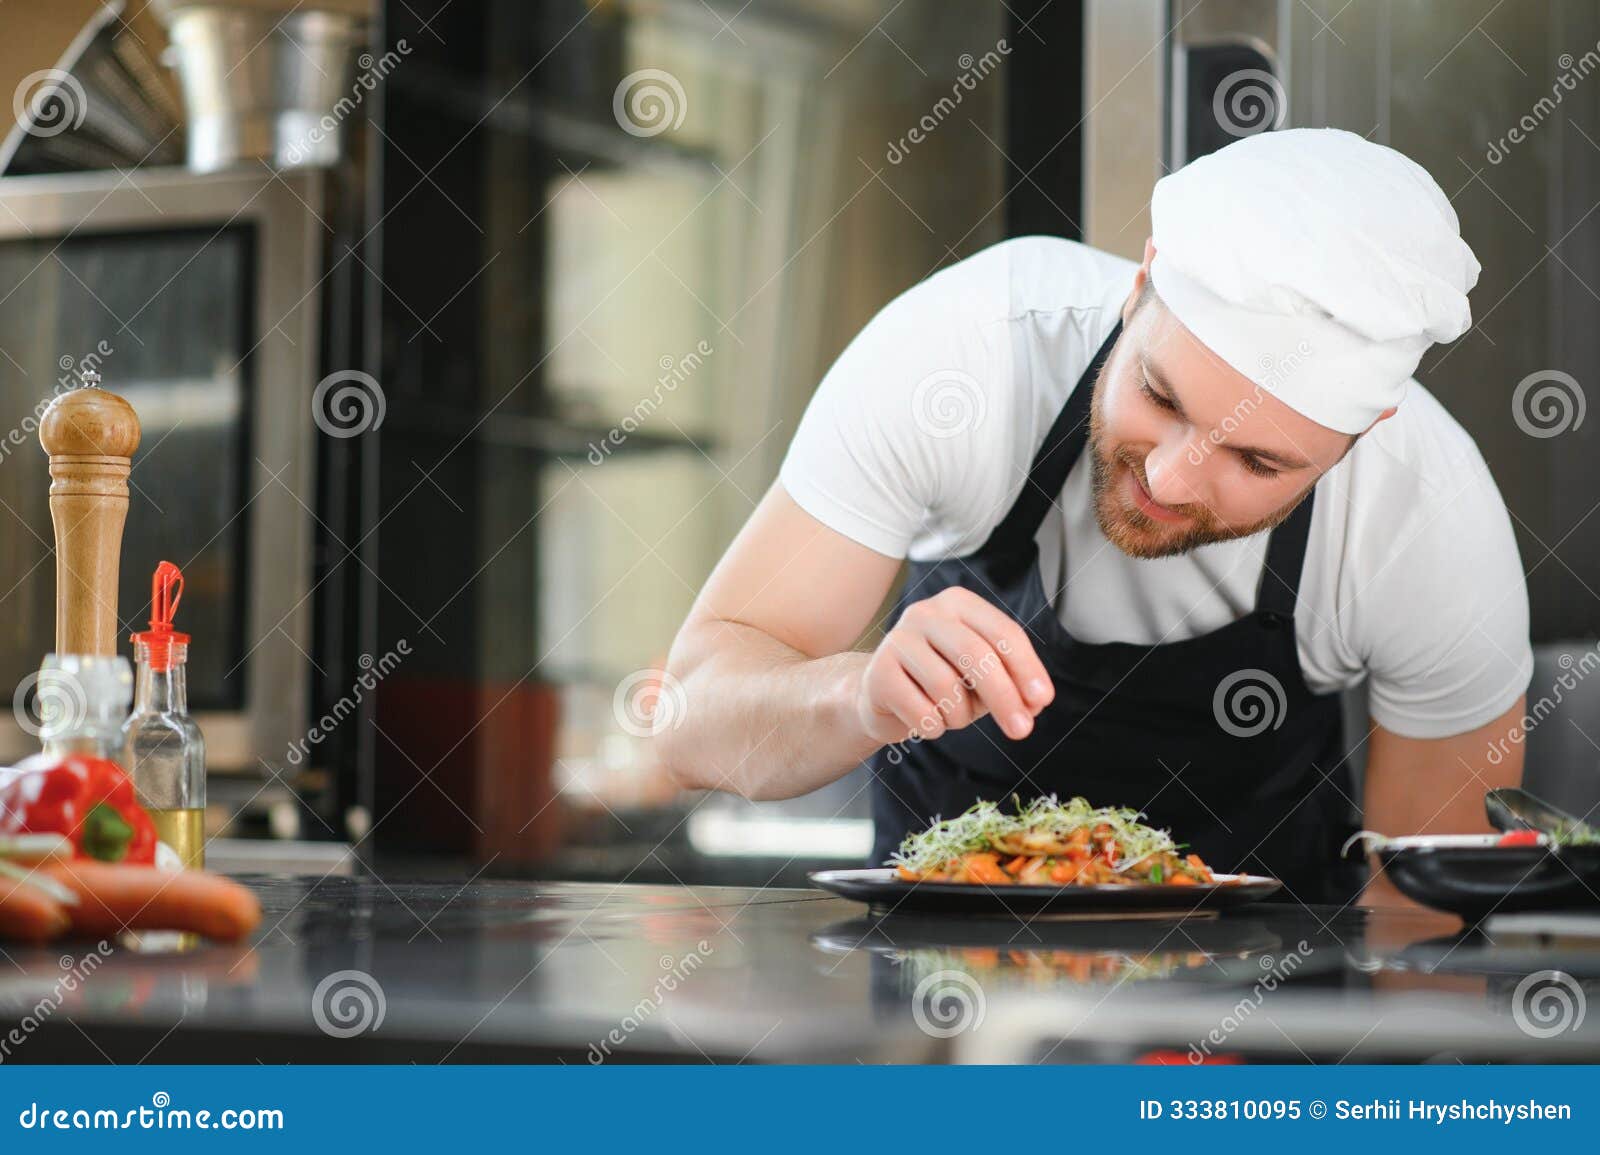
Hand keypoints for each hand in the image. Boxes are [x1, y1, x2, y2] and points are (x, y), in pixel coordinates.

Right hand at [855, 587, 1054, 744]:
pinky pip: (921, 710)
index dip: (1027, 667)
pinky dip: (933, 727)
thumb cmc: (940, 682)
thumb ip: (1011, 685)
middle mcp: (926, 613)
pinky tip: (927, 721)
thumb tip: (1036, 702)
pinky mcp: (878, 672)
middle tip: (1021, 730)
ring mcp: (898, 639)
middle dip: (1004, 697)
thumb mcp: (981, 680)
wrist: (882, 696)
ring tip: (953, 718)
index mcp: (959, 604)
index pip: (1003, 632)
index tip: (1042, 700)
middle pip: (976, 655)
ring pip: (946, 686)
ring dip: (960, 716)